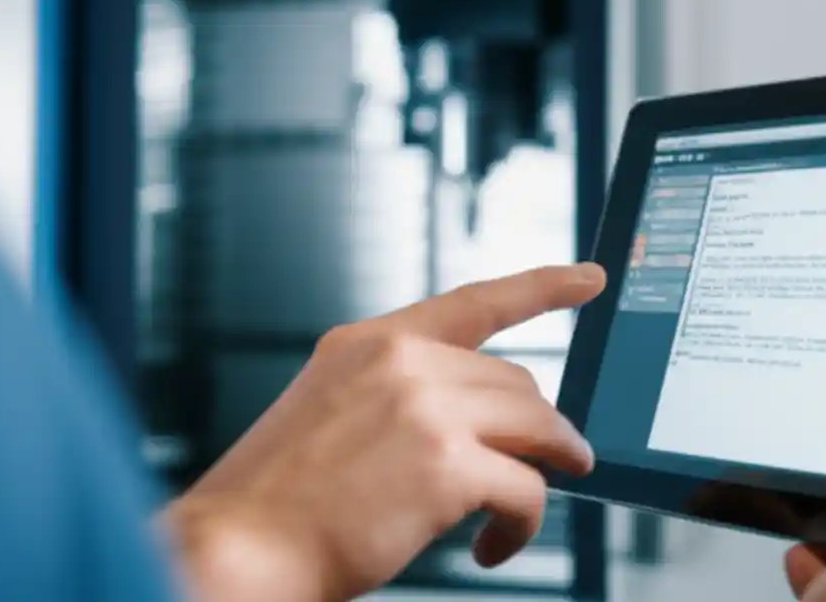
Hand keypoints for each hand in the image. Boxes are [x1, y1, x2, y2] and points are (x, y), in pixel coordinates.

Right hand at [162, 263, 606, 601]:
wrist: (236, 549)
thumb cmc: (280, 500)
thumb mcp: (332, 412)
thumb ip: (402, 396)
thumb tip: (485, 418)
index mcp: (369, 343)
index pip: (475, 302)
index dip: (542, 287)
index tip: (589, 277)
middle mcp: (400, 361)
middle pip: (516, 382)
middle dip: (534, 428)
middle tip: (543, 463)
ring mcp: (426, 407)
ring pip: (535, 426)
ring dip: (546, 467)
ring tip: (528, 503)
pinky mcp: (447, 464)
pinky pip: (526, 488)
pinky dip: (521, 524)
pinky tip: (493, 545)